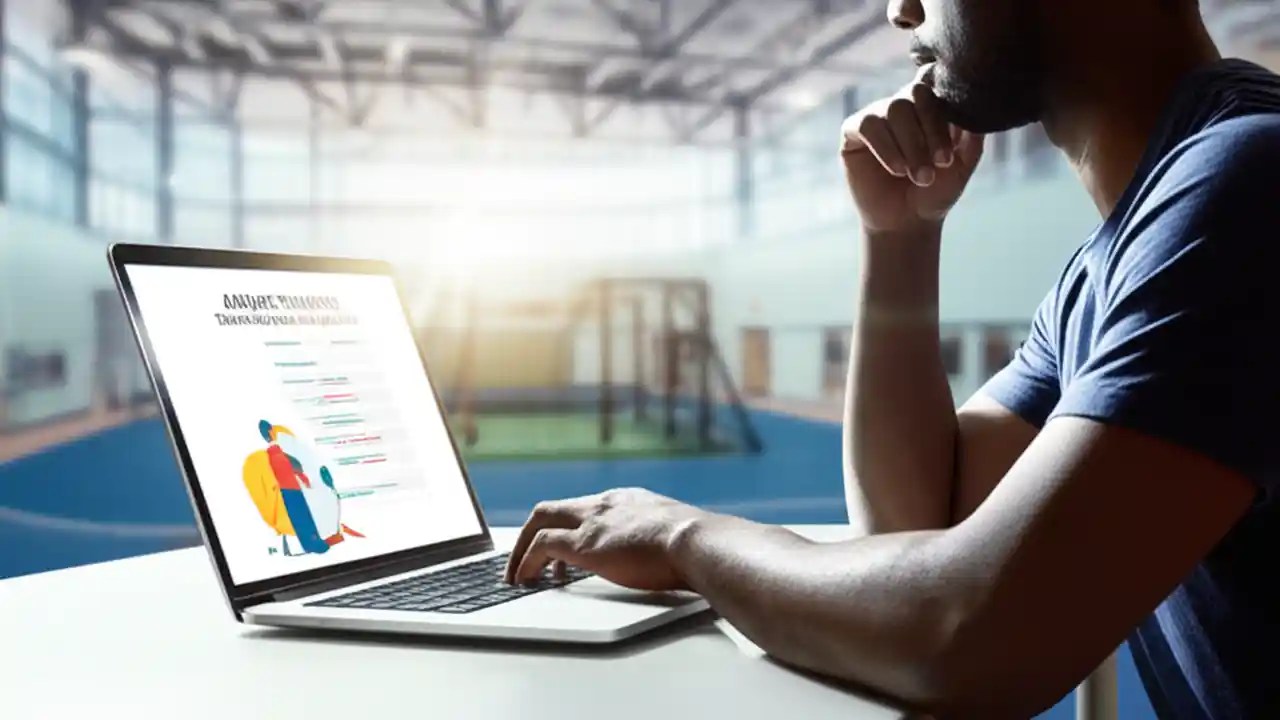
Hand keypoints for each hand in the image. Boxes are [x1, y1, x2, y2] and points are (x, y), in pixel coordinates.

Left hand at [503, 488, 707, 591]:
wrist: (696, 542)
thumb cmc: (696, 546)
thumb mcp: (676, 537)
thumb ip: (663, 543)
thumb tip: (673, 563)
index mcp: (627, 501)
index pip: (585, 507)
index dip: (569, 527)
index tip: (563, 549)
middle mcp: (604, 505)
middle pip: (553, 508)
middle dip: (534, 532)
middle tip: (525, 558)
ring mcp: (592, 522)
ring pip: (540, 521)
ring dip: (522, 549)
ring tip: (518, 574)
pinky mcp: (583, 543)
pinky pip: (541, 546)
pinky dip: (526, 561)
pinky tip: (524, 580)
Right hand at [841, 64, 984, 234]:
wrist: (906, 222)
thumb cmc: (936, 191)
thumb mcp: (963, 163)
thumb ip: (973, 135)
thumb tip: (975, 108)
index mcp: (929, 106)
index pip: (935, 88)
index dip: (942, 118)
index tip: (948, 157)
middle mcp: (902, 104)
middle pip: (914, 95)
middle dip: (928, 132)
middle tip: (937, 167)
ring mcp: (877, 115)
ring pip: (893, 110)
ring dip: (910, 145)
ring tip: (918, 176)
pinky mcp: (853, 131)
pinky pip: (868, 125)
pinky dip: (885, 148)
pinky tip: (898, 170)